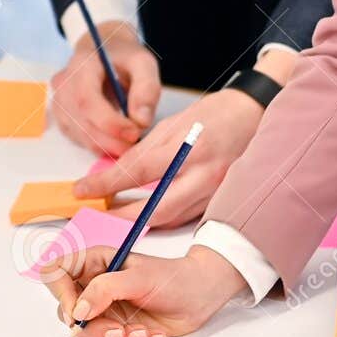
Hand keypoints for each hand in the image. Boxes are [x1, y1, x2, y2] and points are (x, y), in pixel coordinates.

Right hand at [41, 245, 247, 336]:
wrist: (199, 297)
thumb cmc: (173, 278)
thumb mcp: (140, 278)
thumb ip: (105, 289)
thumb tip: (77, 310)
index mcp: (94, 262)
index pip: (55, 273)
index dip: (59, 293)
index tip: (77, 312)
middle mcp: (93, 285)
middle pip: (66, 309)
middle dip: (91, 325)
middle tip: (117, 329)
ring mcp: (103, 308)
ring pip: (84, 331)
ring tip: (140, 332)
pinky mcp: (114, 327)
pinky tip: (148, 335)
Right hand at [50, 21, 158, 156]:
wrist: (103, 52)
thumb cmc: (123, 58)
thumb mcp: (143, 63)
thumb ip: (147, 88)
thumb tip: (141, 121)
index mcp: (82, 65)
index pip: (87, 100)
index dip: (110, 123)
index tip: (134, 132)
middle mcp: (64, 83)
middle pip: (82, 122)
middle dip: (111, 140)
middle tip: (135, 142)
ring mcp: (59, 101)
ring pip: (79, 134)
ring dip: (106, 145)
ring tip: (127, 137)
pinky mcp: (61, 116)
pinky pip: (78, 138)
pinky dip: (98, 143)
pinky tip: (113, 135)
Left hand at [73, 89, 263, 227]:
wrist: (254, 117)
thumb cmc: (214, 116)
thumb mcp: (173, 124)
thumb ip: (145, 151)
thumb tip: (116, 173)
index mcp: (190, 148)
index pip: (139, 172)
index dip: (107, 184)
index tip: (83, 191)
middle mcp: (206, 175)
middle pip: (156, 209)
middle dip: (122, 216)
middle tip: (99, 213)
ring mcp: (216, 192)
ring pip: (171, 218)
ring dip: (141, 220)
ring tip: (117, 214)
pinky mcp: (221, 201)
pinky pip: (186, 217)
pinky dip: (163, 218)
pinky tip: (146, 215)